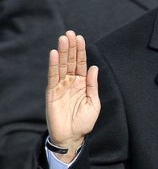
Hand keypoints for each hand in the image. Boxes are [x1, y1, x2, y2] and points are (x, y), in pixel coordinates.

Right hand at [45, 31, 97, 162]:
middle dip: (71, 47)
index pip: (81, 64)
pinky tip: (55, 54)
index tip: (80, 38)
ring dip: (63, 52)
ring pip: (62, 65)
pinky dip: (54, 65)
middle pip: (70, 61)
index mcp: (82, 84)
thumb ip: (92, 85)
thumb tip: (93, 67)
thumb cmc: (84, 121)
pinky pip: (53, 76)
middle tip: (71, 33)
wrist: (72, 136)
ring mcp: (60, 86)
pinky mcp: (52, 92)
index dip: (81, 51)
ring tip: (63, 38)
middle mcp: (70, 82)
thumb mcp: (93, 102)